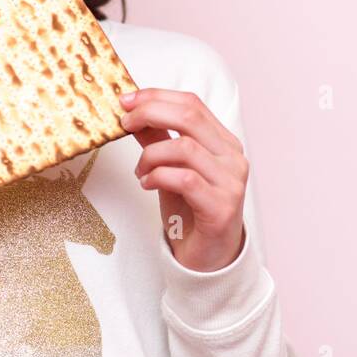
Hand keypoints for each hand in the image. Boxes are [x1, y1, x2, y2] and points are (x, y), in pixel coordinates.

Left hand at [119, 88, 247, 272]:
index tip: (127, 100)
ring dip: (150, 155)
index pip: (192, 103)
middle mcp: (233, 157)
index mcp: (223, 142)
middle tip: (124, 122)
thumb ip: (158, 140)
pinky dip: (158, 177)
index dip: (156, 96)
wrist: (208, 259)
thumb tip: (133, 113)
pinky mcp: (222, 207)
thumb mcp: (170, 169)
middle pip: (190, 116)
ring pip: (184, 147)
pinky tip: (147, 184)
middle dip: (149, 113)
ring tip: (140, 171)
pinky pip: (185, 179)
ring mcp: (231, 182)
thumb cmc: (190, 212)